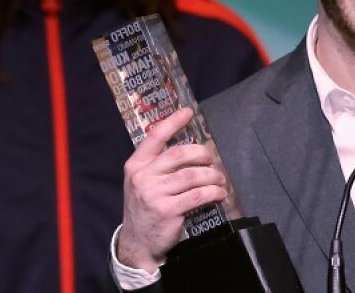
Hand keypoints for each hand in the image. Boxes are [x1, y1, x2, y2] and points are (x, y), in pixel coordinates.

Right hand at [116, 107, 227, 272]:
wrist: (137, 243)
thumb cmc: (144, 208)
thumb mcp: (141, 182)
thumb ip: (157, 165)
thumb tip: (189, 149)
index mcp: (135, 165)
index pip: (154, 137)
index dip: (172, 122)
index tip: (187, 112)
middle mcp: (143, 177)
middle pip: (178, 154)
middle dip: (201, 153)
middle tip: (212, 158)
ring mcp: (154, 194)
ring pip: (191, 175)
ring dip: (211, 175)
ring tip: (219, 179)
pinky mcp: (167, 210)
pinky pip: (197, 195)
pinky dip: (212, 193)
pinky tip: (219, 193)